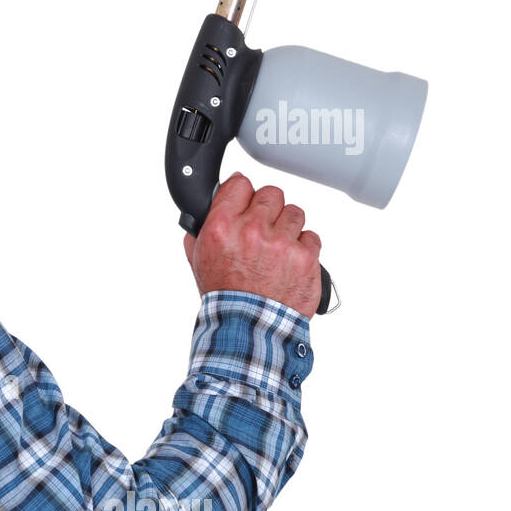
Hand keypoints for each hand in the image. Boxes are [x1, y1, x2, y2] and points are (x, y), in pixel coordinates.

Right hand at [183, 172, 323, 318]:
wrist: (248, 327)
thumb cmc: (225, 298)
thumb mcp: (199, 262)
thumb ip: (200, 233)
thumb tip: (202, 214)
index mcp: (221, 227)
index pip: (240, 183)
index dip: (242, 193)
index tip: (244, 201)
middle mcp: (252, 229)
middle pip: (271, 193)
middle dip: (267, 209)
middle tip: (262, 228)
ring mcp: (282, 242)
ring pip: (294, 212)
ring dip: (287, 227)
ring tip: (277, 248)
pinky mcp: (306, 256)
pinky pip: (311, 236)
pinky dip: (303, 247)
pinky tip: (290, 261)